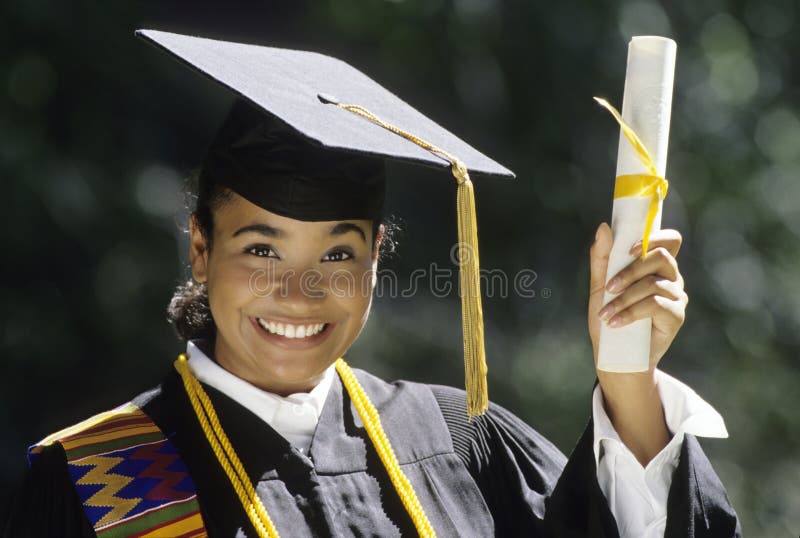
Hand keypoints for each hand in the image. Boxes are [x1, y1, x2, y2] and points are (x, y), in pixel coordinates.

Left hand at [588, 222, 687, 371]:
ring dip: (625, 298)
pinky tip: (616, 322)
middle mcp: (670, 277)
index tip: (628, 249)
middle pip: (662, 257)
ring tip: (605, 314)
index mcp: (655, 266)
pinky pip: (657, 304)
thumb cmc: (608, 318)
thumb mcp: (600, 286)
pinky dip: (632, 312)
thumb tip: (604, 227)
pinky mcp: (676, 316)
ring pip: (654, 283)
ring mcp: (676, 296)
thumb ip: (602, 258)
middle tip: (609, 287)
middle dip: (631, 270)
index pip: (669, 240)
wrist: (615, 355)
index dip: (653, 237)